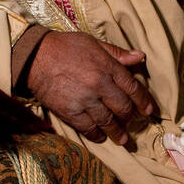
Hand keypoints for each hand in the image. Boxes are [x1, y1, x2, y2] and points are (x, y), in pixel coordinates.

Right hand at [25, 31, 156, 146]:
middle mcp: (99, 85)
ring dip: (117, 132)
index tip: (149, 111)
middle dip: (130, 117)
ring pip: (107, 121)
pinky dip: (96, 135)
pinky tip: (101, 137)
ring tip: (123, 140)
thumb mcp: (93, 43)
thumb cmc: (65, 47)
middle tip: (133, 123)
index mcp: (107, 67)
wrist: (34, 57)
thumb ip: (117, 53)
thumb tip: (140, 57)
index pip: (132, 87)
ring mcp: (84, 100)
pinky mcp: (69, 111)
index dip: (143, 101)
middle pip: (123, 107)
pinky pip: (88, 128)